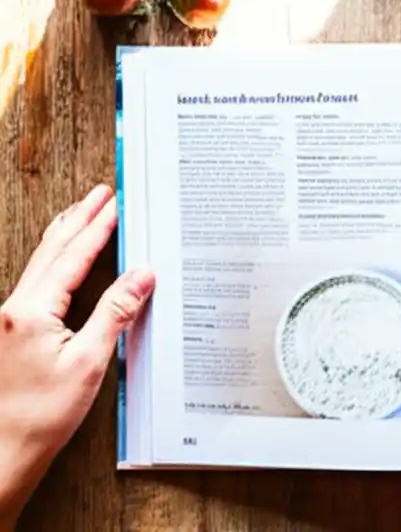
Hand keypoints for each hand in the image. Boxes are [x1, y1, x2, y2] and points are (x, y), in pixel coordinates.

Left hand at [0, 185, 154, 530]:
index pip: (72, 257)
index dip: (97, 228)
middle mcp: (12, 309)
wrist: (3, 451)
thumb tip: (141, 276)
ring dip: (65, 236)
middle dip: (79, 220)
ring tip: (82, 214)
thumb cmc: (41, 415)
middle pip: (51, 251)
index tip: (115, 204)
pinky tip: (64, 262)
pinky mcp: (9, 333)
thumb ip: (115, 313)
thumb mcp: (89, 362)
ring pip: (40, 264)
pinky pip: (36, 282)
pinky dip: (55, 261)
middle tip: (100, 195)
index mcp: (29, 310)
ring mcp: (7, 320)